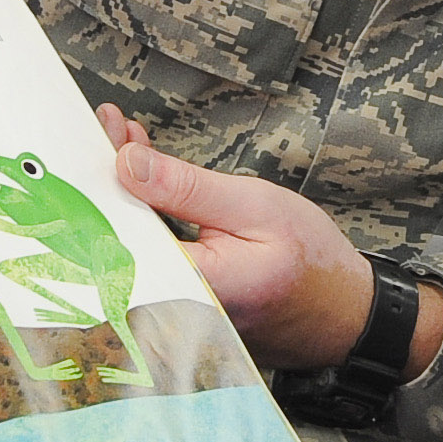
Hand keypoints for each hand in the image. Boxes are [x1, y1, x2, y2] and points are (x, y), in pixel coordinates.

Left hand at [108, 128, 375, 368]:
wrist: (344, 313)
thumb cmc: (311, 260)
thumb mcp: (253, 206)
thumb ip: (186, 188)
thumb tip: (127, 163)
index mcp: (188, 286)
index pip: (119, 232)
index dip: (101, 182)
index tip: (98, 134)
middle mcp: (170, 308)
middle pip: (118, 239)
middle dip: (109, 179)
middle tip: (110, 127)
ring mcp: (174, 313)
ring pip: (132, 247)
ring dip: (125, 195)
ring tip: (124, 141)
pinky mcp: (181, 308)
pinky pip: (151, 258)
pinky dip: (145, 217)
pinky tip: (144, 180)